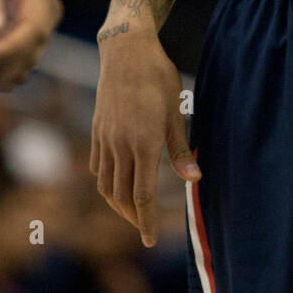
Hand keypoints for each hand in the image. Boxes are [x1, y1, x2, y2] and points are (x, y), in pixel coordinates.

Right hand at [90, 26, 200, 246]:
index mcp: (144, 143)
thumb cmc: (158, 78)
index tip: (150, 241)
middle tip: (145, 228)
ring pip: (106, 184)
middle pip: (122, 196)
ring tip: (132, 212)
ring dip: (118, 204)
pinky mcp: (97, 130)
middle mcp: (120, 145)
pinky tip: (116, 184)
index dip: (147, 221)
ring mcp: (105, 138)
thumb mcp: (176, 112)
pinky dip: (106, 183)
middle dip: (134, 217)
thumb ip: (181, 150)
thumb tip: (195, 180)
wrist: (126, 51)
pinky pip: (97, 166)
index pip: (142, 195)